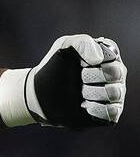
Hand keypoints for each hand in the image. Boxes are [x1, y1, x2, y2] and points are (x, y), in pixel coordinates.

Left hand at [0, 35, 125, 128]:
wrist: (41, 93)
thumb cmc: (55, 67)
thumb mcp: (65, 46)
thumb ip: (83, 43)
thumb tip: (98, 59)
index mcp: (109, 56)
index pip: (110, 55)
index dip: (90, 59)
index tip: (78, 62)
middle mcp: (116, 75)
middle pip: (115, 73)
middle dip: (90, 75)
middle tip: (79, 77)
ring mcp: (115, 94)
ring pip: (114, 92)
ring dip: (91, 92)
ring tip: (80, 92)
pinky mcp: (109, 113)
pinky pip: (112, 111)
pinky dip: (95, 108)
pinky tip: (84, 105)